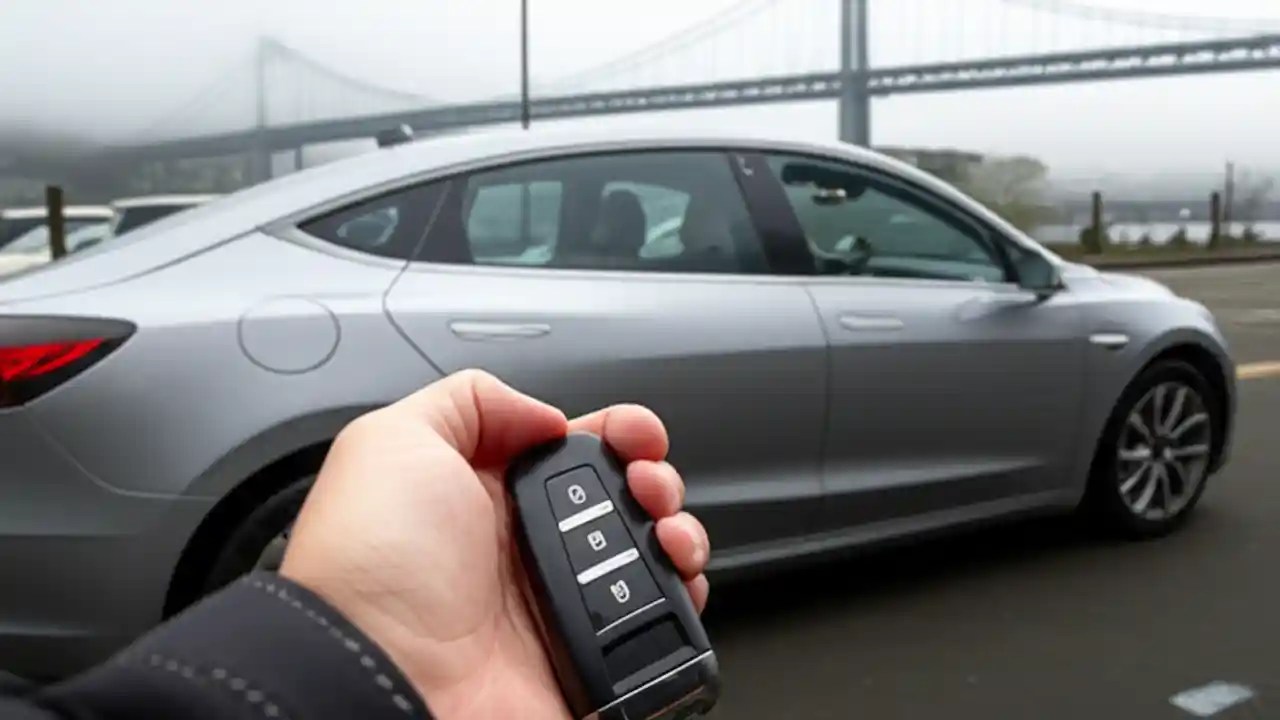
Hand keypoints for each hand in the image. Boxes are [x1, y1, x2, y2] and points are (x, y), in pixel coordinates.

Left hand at [279, 370, 710, 718]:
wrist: (383, 680)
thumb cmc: (372, 569)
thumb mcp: (393, 441)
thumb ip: (470, 400)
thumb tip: (548, 417)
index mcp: (485, 497)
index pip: (571, 452)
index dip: (614, 433)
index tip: (635, 434)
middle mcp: (525, 553)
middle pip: (621, 500)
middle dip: (654, 478)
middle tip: (648, 485)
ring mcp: (560, 610)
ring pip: (650, 559)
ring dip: (678, 532)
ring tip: (668, 534)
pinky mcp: (588, 664)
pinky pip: (658, 629)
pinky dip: (682, 600)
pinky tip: (673, 579)